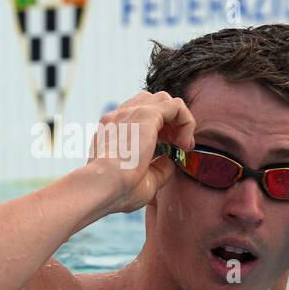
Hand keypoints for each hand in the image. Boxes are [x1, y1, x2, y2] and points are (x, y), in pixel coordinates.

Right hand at [85, 91, 196, 213]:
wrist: (101, 185)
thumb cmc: (116, 190)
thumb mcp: (142, 180)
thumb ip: (158, 168)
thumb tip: (171, 161)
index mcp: (113, 130)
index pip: (139, 116)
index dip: (159, 130)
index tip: (168, 150)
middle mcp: (120, 117)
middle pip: (151, 103)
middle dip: (169, 121)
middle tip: (175, 146)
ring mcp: (132, 112)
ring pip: (165, 100)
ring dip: (178, 119)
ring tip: (182, 143)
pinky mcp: (147, 114)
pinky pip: (176, 106)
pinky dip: (187, 121)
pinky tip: (185, 143)